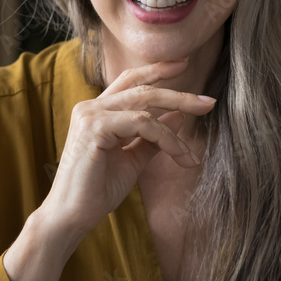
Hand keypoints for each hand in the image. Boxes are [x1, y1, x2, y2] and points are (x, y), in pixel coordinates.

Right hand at [40, 59, 215, 240]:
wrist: (72, 216)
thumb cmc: (97, 190)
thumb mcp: (132, 159)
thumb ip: (152, 137)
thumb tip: (178, 116)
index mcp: (97, 111)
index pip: (129, 81)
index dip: (157, 70)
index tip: (183, 63)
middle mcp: (91, 107)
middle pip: (141, 88)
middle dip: (178, 93)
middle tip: (208, 102)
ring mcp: (91, 114)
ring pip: (145, 104)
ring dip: (177, 121)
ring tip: (193, 149)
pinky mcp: (95, 127)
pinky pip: (142, 123)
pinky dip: (166, 138)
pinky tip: (179, 155)